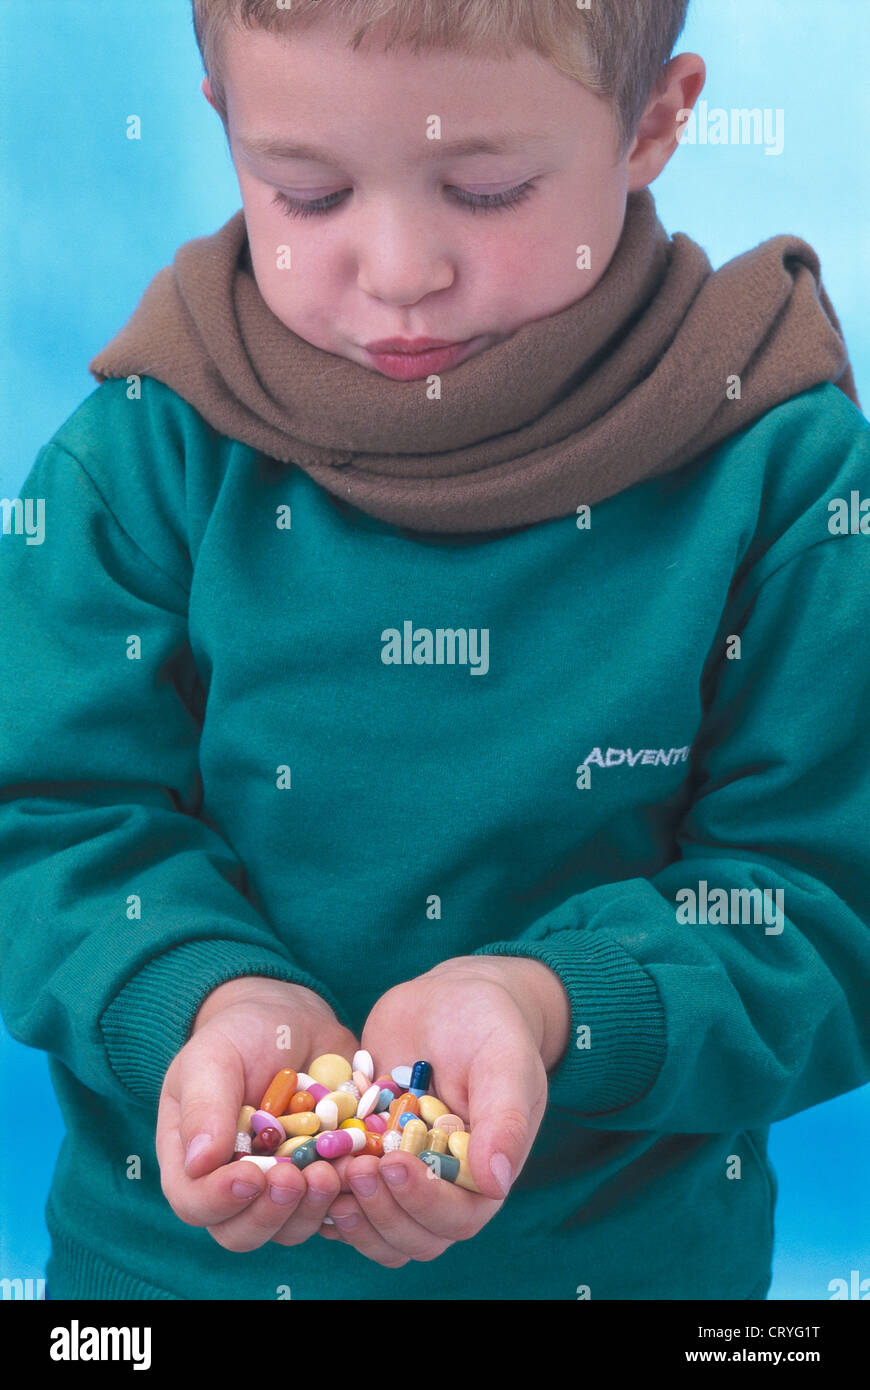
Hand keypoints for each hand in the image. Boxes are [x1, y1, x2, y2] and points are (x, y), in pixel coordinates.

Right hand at [156, 975, 360, 1251]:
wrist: (293, 1020)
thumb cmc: (241, 1034)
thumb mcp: (214, 1057)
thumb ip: (205, 1106)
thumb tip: (198, 1164)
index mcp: (194, 1160)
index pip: (195, 1203)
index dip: (220, 1201)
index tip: (251, 1176)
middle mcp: (235, 1184)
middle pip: (242, 1232)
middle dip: (270, 1214)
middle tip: (297, 1178)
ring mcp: (282, 1185)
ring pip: (292, 1228)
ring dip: (313, 1209)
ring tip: (333, 1169)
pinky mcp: (323, 1177)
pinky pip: (337, 1208)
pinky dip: (350, 1197)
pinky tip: (361, 1168)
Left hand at [318, 955, 570, 1267]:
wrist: (448, 997)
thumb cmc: (488, 1025)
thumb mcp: (504, 1062)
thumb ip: (505, 1121)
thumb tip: (496, 1184)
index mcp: (482, 1173)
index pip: (456, 1218)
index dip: (423, 1202)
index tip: (393, 1163)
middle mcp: (443, 1185)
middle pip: (413, 1236)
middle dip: (381, 1211)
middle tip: (355, 1167)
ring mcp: (402, 1174)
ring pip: (377, 1229)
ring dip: (353, 1216)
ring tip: (326, 1175)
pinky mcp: (367, 1156)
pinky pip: (345, 1198)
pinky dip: (325, 1197)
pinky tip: (305, 1174)